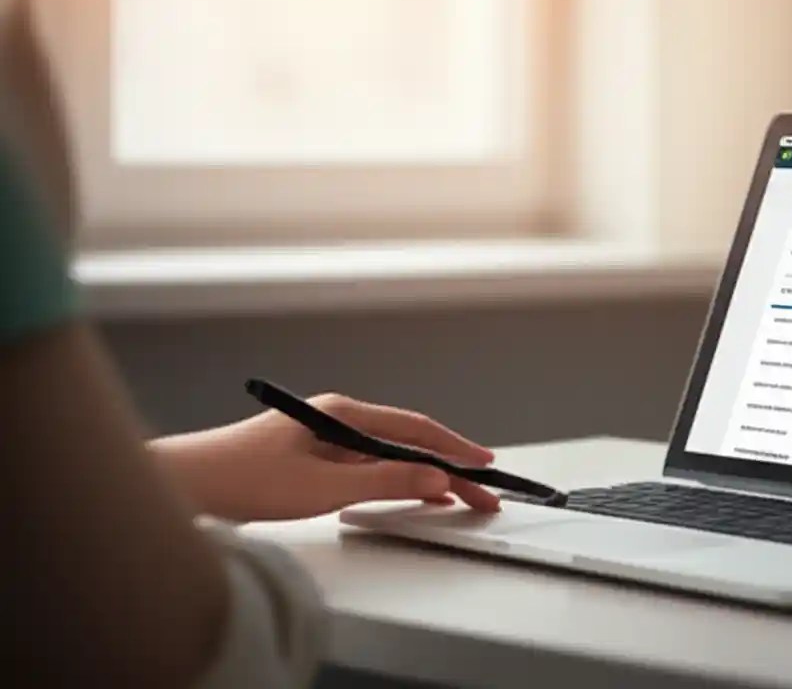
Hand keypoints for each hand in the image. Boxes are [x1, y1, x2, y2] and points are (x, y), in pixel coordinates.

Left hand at [152, 393, 500, 520]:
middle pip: (408, 441)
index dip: (455, 447)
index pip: (414, 428)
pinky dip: (400, 480)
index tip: (485, 464)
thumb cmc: (242, 477)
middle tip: (483, 492)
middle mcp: (338, 420)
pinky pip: (371, 467)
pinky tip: (415, 493)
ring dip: (427, 475)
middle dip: (449, 466)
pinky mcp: (316, 461)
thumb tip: (433, 477)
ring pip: (392, 455)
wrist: (188, 484)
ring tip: (460, 497)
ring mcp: (327, 440)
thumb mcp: (323, 486)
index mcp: (342, 413)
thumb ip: (384, 480)